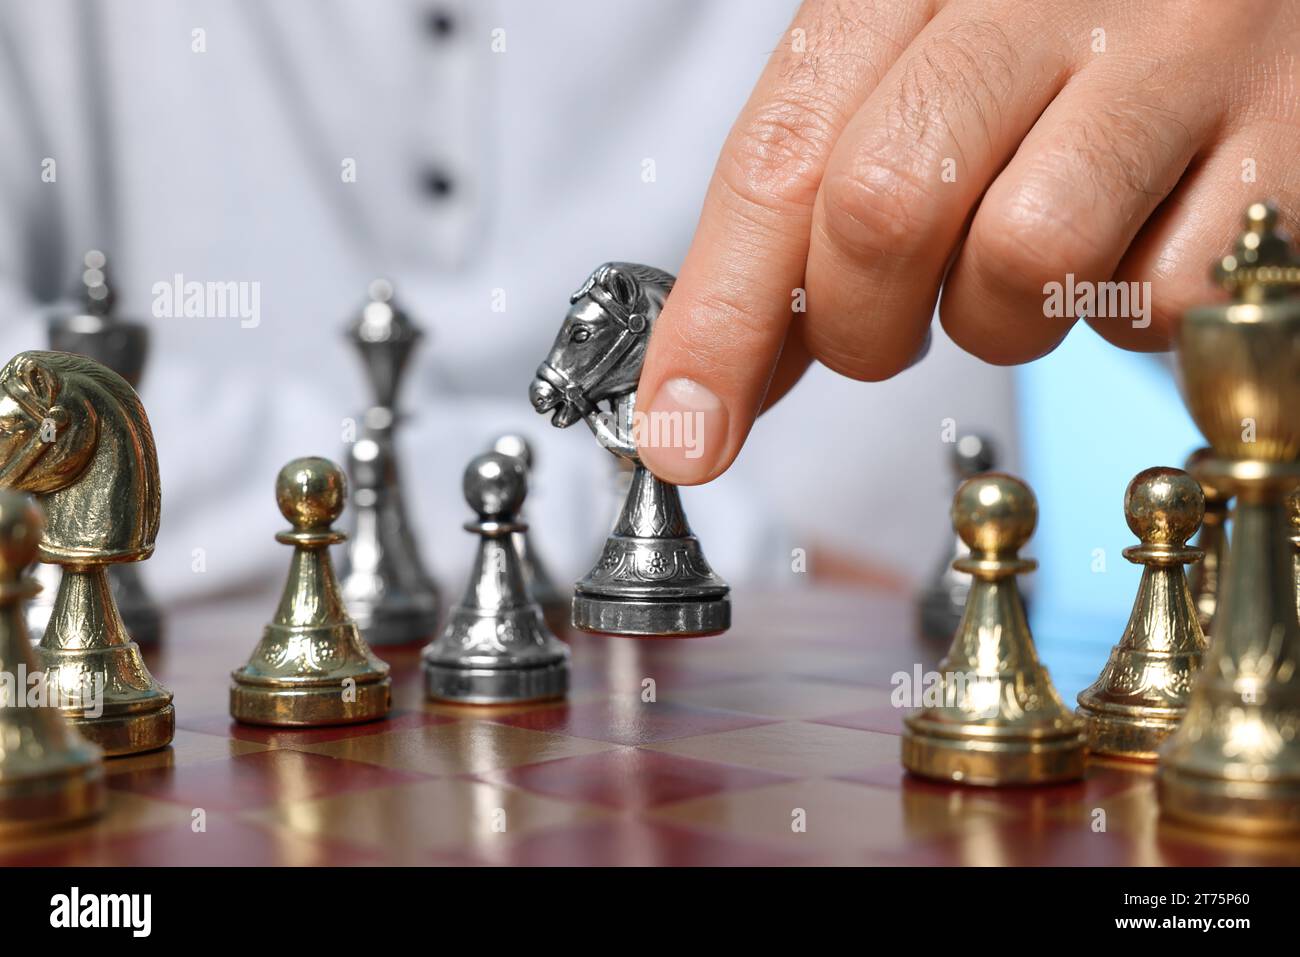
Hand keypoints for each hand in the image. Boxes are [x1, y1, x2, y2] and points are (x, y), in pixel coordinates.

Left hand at [636, 0, 1299, 483]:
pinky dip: (1127, 315)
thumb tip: (722, 371)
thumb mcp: (912, 82)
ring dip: (1000, 320)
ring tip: (1033, 261)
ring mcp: (1183, 50)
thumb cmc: (1065, 38)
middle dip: (860, 326)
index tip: (684, 431)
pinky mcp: (1289, 131)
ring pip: (1020, 264)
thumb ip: (814, 210)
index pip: (778, 155)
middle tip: (887, 330)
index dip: (717, 314)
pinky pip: (1159, 298)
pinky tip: (1144, 243)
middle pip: (880, 209)